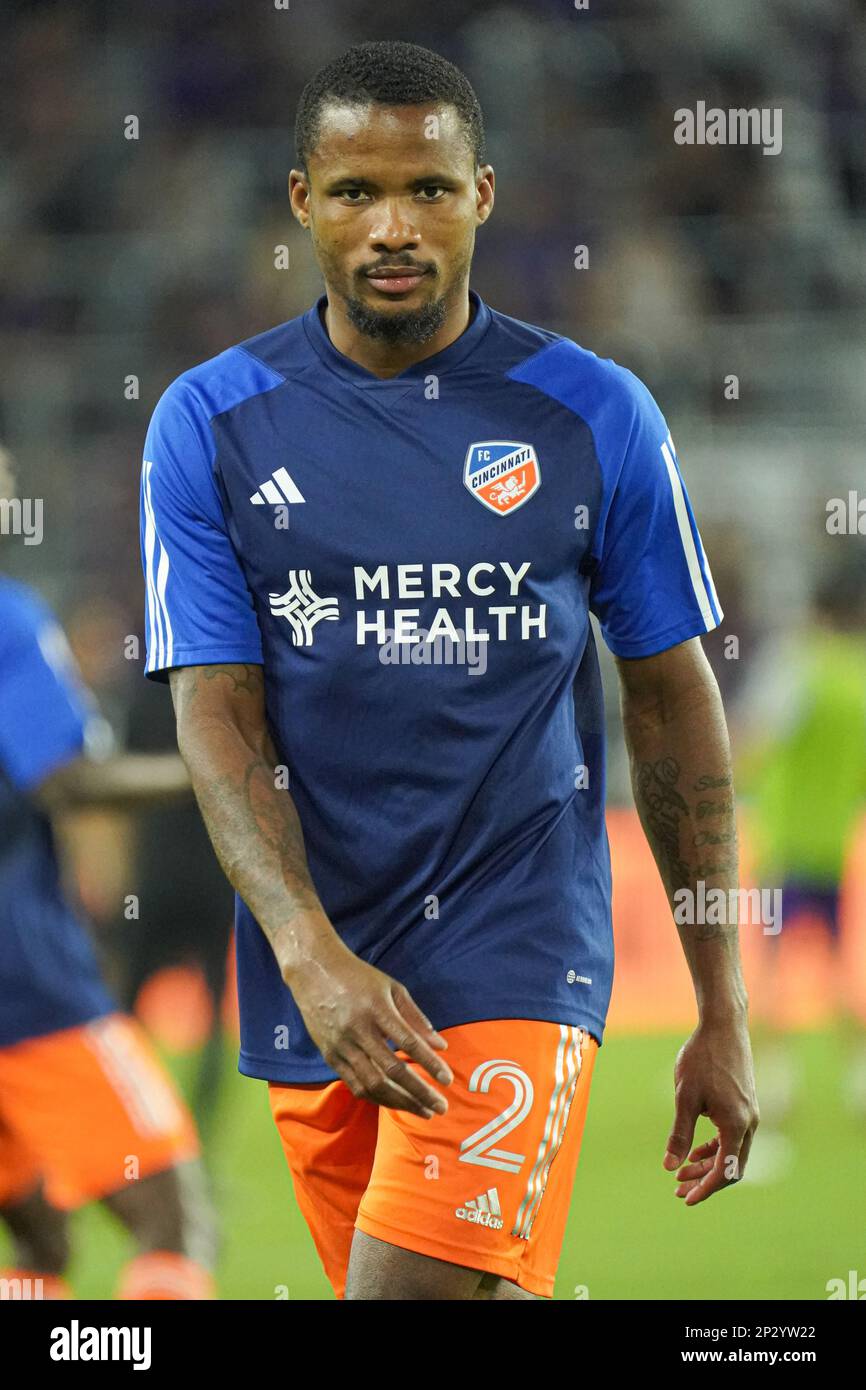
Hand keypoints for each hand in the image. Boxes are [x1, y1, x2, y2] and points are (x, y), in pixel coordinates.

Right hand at [285, 941, 452, 1117]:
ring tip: (423, 1111)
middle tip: (441, 1107)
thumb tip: (441, 1046)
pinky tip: (394, 1102)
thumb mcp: (392, 988)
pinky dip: (376, 1097)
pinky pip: (354, 1084)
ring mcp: (341, 1046)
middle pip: (392, 1071)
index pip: (408, 1043)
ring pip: (372, 1084)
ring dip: (400, 1102)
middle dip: (419, 1093)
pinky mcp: (329, 1056)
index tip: (448, 1080)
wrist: (313, 971)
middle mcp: (358, 1030)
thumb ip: (416, 1018)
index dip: (429, 1064)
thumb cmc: (359, 977)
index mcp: (377, 1009)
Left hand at [662, 1015, 758, 1204]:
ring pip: (732, 1152)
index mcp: (736, 1124)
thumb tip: (669, 1167)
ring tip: (680, 1172)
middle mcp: (749, 1123)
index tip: (685, 1199)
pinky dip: (715, 1147)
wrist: (723, 1027)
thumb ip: (679, 1135)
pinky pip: (732, 1136)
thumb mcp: (685, 1098)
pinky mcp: (745, 1105)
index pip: (725, 1171)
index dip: (705, 1188)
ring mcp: (750, 1114)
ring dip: (708, 1164)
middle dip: (705, 1181)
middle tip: (678, 1190)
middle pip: (732, 1167)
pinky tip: (695, 1150)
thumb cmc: (702, 1059)